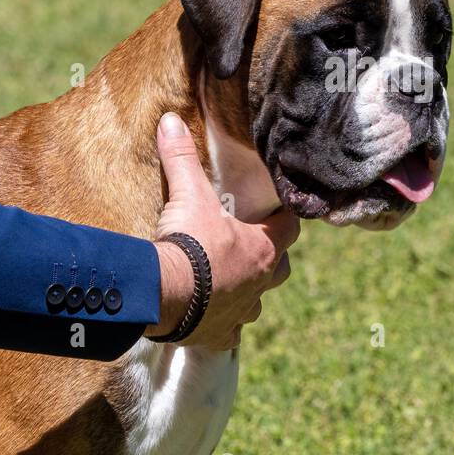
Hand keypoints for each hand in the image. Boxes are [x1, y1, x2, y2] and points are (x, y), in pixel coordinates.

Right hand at [146, 112, 298, 349]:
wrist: (163, 295)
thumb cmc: (187, 244)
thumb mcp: (187, 195)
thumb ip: (181, 157)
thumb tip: (170, 120)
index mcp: (263, 249)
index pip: (290, 227)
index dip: (285, 217)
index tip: (278, 210)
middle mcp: (260, 283)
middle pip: (280, 267)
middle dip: (271, 256)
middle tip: (252, 244)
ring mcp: (242, 311)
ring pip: (257, 303)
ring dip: (249, 291)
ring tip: (230, 280)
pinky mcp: (219, 335)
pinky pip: (230, 333)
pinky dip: (224, 325)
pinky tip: (212, 318)